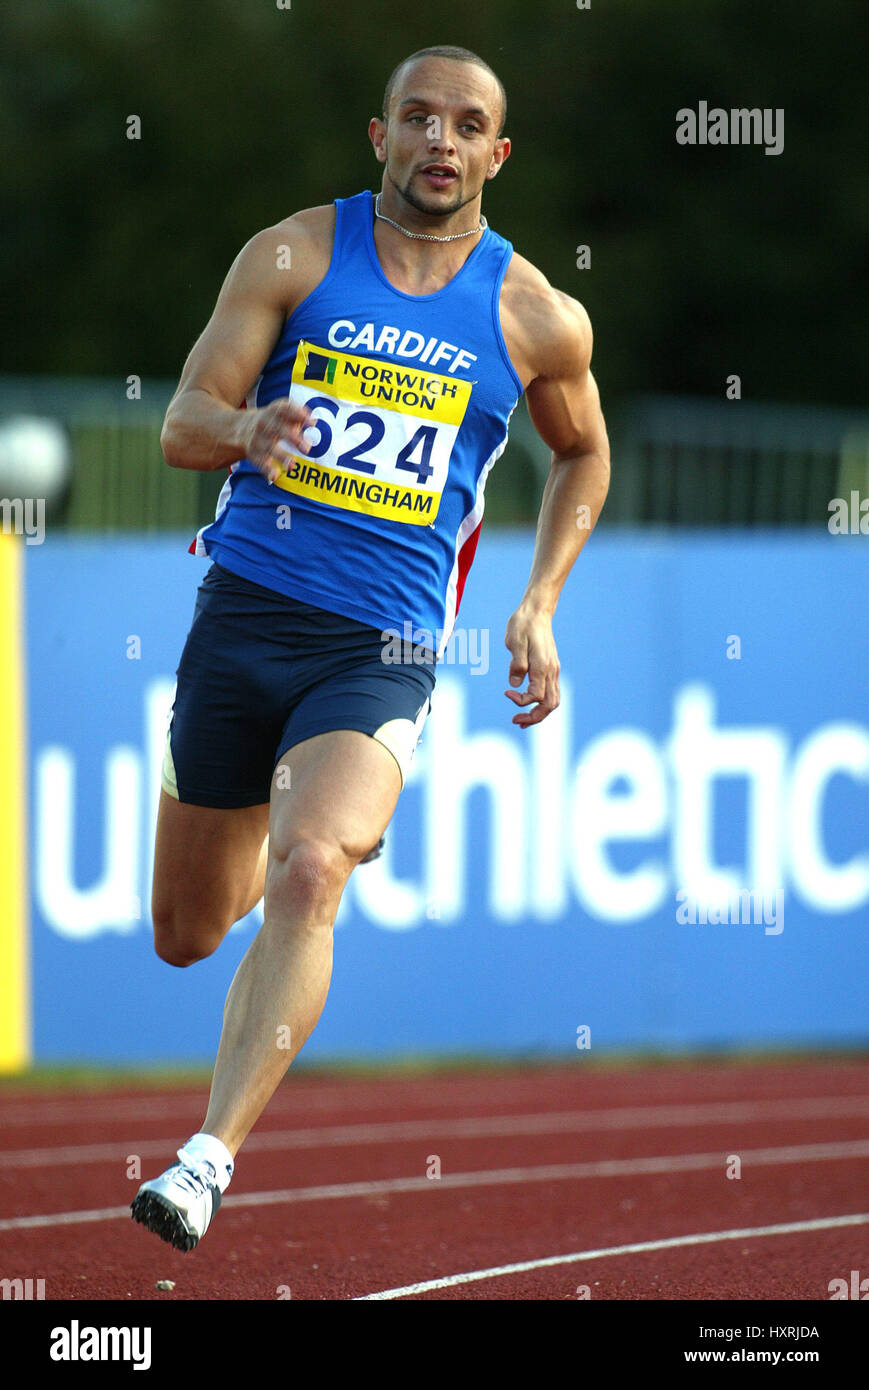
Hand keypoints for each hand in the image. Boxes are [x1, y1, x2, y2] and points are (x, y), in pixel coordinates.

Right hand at [245, 399, 314, 482]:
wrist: (243, 426)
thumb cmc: (274, 420)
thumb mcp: (283, 411)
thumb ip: (299, 415)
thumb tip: (314, 422)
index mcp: (275, 411)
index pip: (286, 410)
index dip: (299, 415)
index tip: (313, 423)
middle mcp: (264, 423)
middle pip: (278, 429)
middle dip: (293, 438)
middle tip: (307, 449)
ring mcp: (257, 438)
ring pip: (269, 447)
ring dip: (281, 456)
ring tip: (292, 465)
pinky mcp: (252, 451)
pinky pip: (259, 461)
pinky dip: (266, 469)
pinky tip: (274, 476)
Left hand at [504, 606, 560, 726]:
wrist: (536, 612)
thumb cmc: (523, 625)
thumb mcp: (514, 642)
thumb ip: (516, 664)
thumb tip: (514, 685)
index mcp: (542, 666)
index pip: (536, 696)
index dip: (520, 701)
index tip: (506, 693)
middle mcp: (551, 671)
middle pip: (550, 705)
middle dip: (534, 717)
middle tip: (516, 721)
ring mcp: (554, 670)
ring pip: (553, 701)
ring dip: (539, 713)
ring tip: (522, 718)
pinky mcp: (551, 668)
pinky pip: (552, 692)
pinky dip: (542, 703)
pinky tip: (529, 703)